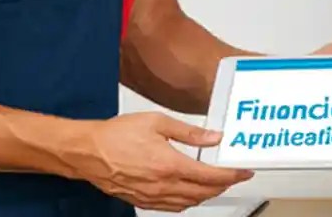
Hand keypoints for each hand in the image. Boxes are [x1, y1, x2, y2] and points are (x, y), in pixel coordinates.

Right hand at [74, 112, 253, 211]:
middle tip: (233, 177)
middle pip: (203, 193)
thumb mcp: (157, 122)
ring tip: (215, 184)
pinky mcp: (141, 201)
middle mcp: (162, 186)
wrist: (87, 151)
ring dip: (206, 195)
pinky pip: (171, 208)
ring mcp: (151, 197)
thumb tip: (214, 138)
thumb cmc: (116, 135)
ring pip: (189, 203)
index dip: (231, 176)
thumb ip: (190, 133)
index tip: (243, 173)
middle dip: (222, 187)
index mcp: (170, 165)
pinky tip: (189, 193)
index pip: (210, 177)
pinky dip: (186, 202)